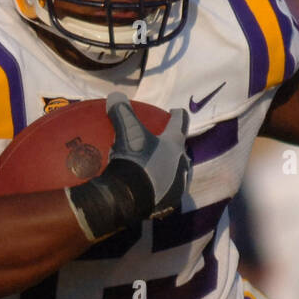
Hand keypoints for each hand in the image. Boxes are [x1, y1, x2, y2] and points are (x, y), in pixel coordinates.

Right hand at [66, 92, 189, 242]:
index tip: (175, 112)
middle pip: (181, 150)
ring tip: (159, 167)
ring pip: (177, 172)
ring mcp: (178, 186)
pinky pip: (165, 191)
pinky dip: (159, 187)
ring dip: (169, 168)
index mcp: (175, 144)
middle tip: (165, 143)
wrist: (132, 198)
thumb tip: (115, 94)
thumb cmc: (134, 160)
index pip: (181, 123)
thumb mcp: (126, 131)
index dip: (178, 115)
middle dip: (175, 146)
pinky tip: (149, 188)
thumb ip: (122, 111)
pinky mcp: (170, 204)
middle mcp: (182, 164)